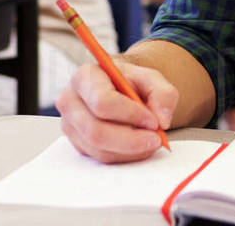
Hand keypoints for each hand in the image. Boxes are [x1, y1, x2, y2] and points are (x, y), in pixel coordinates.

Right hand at [57, 62, 178, 162]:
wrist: (121, 89)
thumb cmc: (131, 82)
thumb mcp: (152, 79)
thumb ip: (163, 94)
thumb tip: (161, 120)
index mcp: (85, 77)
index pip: (102, 101)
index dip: (130, 114)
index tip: (153, 120)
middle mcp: (70, 101)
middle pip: (96, 130)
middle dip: (131, 140)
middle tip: (156, 139)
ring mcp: (70, 125)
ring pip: (99, 148)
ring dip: (130, 150)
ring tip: (150, 140)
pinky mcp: (78, 143)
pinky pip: (101, 157)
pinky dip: (125, 155)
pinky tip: (138, 145)